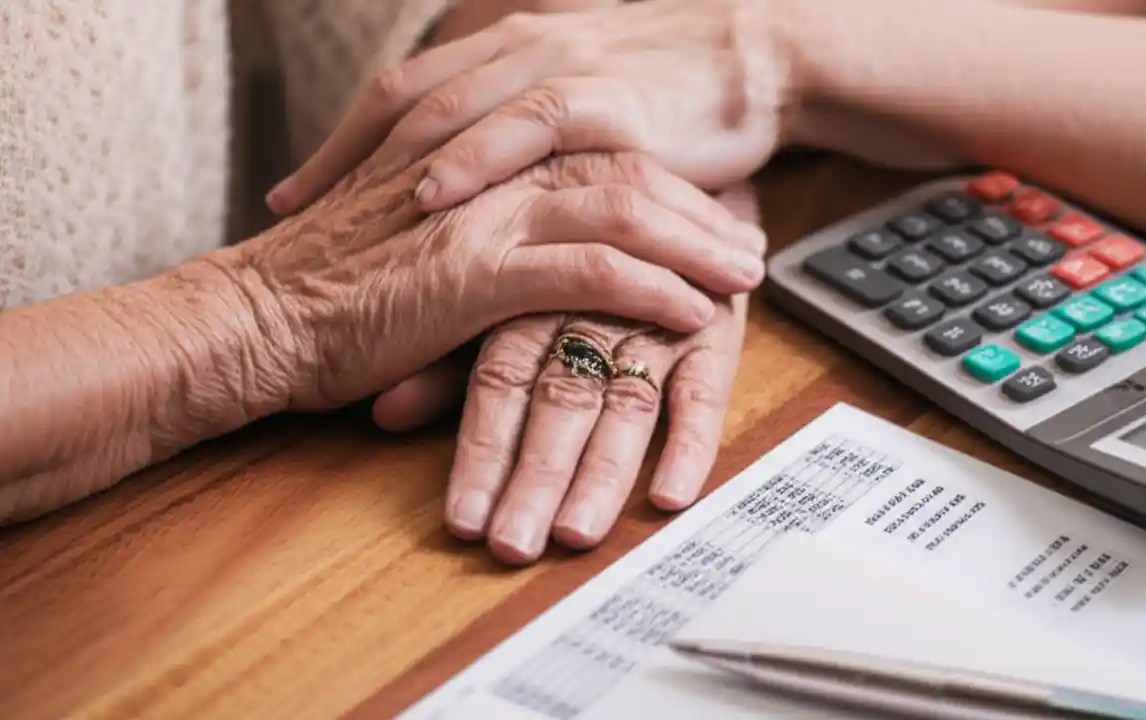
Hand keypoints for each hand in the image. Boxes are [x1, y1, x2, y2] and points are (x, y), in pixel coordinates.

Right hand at [231, 152, 765, 412]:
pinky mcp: (475, 270)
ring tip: (745, 277)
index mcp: (475, 155)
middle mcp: (488, 171)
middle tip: (749, 243)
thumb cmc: (328, 289)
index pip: (592, 148)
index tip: (707, 209)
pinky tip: (693, 315)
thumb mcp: (412, 235)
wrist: (256, 319)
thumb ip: (471, 220)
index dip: (661, 177)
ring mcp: (484, 214)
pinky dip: (652, 290)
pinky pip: (591, 271)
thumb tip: (526, 241)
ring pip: (623, 207)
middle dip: (699, 207)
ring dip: (695, 244)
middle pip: (624, 167)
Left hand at [266, 0, 788, 215]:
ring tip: (331, 213)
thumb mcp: (584, 112)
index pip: (404, 93)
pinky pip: (526, 128)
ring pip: (452, 108)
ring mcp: (560, 71)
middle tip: (286, 213)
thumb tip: (474, 194)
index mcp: (506, 52)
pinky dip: (473, 160)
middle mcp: (518, 51)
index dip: (341, 141)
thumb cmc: (671, 101)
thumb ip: (524, 144)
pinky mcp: (605, 102)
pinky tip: (430, 194)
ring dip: (385, 160)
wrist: (757, 61)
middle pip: (405, 100)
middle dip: (340, 157)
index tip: (294, 191)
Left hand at [373, 183, 760, 563]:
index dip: (482, 450)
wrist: (672, 173)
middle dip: (534, 476)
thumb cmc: (568, 251)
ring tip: (576, 534)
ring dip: (601, 473)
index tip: (463, 521)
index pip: (499, 377)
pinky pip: (705, 390)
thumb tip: (382, 413)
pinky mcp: (716, 328)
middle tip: (511, 544)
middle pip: (559, 396)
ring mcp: (658, 315)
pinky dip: (688, 442)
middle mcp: (592, 301)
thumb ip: (448, 359)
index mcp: (531, 286)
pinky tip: (670, 496)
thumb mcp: (503, 295)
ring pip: (624, 399)